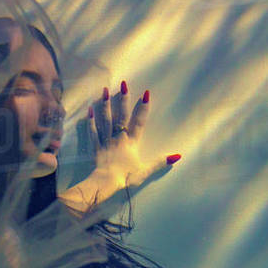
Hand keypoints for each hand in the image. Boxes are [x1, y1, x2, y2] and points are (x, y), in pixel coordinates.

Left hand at [58, 81, 180, 216]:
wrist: (105, 183)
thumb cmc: (125, 178)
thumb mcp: (145, 171)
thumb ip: (160, 162)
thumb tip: (177, 156)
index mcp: (131, 143)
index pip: (139, 122)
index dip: (143, 108)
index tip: (146, 93)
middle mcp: (118, 138)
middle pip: (121, 116)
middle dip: (123, 99)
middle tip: (123, 84)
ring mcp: (106, 140)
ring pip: (106, 119)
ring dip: (106, 104)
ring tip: (105, 90)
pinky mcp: (95, 146)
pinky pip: (92, 131)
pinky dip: (91, 120)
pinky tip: (90, 109)